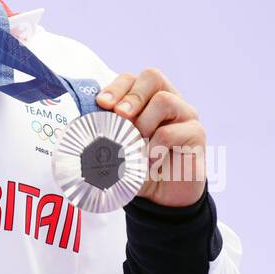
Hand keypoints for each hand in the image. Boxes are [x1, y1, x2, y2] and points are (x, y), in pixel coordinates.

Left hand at [96, 68, 206, 207]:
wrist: (163, 196)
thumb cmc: (138, 166)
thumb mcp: (116, 150)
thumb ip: (103, 137)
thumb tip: (78, 131)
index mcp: (145, 99)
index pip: (131, 79)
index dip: (115, 88)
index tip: (102, 104)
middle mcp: (168, 100)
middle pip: (152, 77)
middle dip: (132, 95)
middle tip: (120, 116)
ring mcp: (185, 115)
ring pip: (164, 101)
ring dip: (144, 123)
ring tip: (137, 145)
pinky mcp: (196, 134)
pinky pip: (172, 132)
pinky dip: (155, 147)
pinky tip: (150, 160)